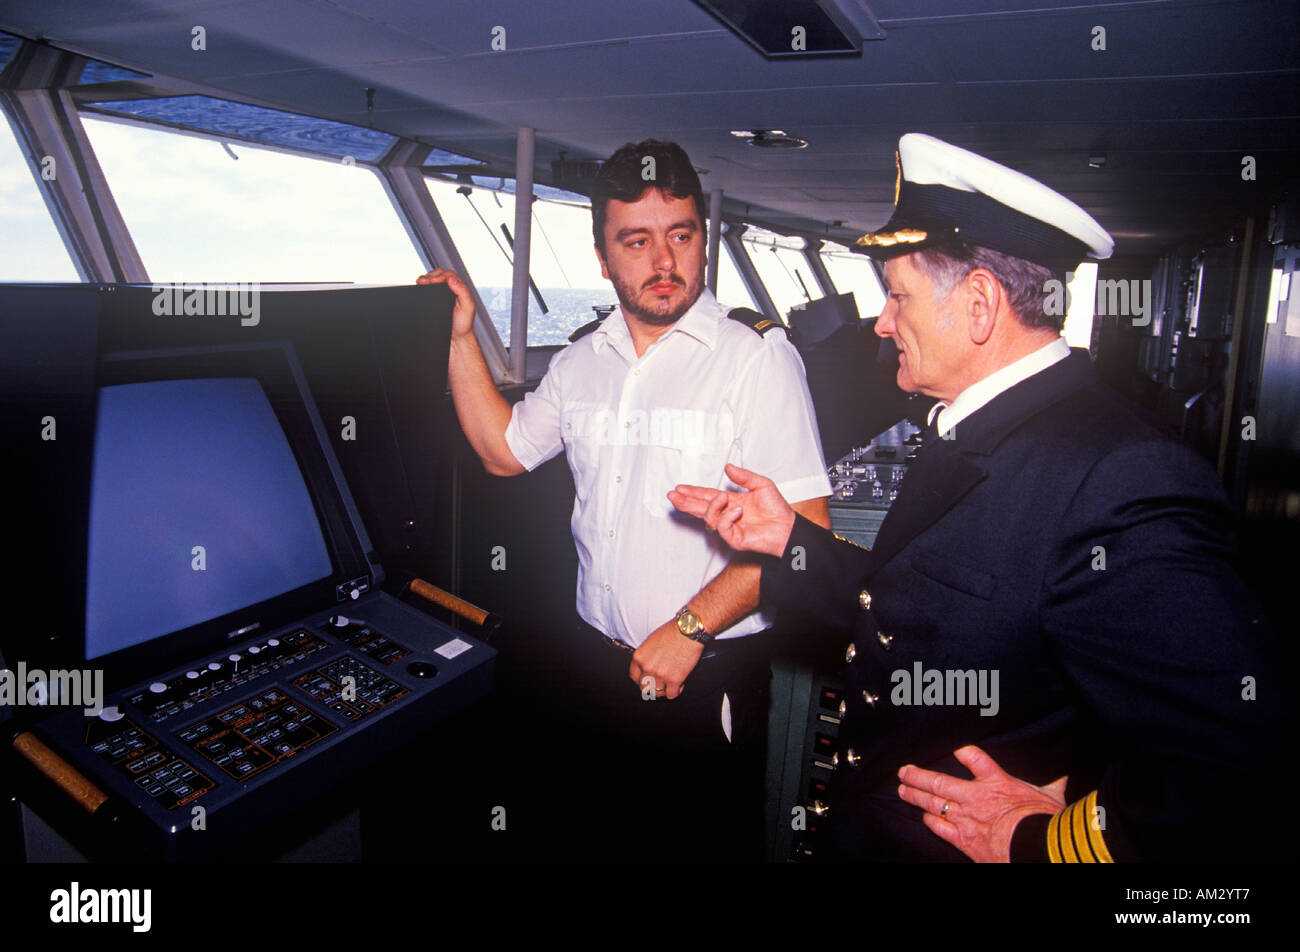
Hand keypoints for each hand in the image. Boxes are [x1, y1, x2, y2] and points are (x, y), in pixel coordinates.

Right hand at [417, 268, 474, 339]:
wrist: (455, 338)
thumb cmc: (463, 324)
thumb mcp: (468, 307)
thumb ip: (463, 292)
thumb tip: (452, 279)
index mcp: (459, 288)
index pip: (449, 275)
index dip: (441, 276)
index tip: (434, 281)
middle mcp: (450, 288)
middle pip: (439, 274)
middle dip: (431, 275)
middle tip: (424, 281)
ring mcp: (441, 293)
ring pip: (432, 279)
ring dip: (425, 278)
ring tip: (420, 282)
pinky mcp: (432, 299)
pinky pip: (426, 288)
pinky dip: (421, 286)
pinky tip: (418, 287)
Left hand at [628, 619, 704, 700]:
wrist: (688, 630)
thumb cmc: (672, 632)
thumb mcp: (651, 641)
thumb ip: (646, 656)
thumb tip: (648, 666)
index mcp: (639, 657)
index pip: (634, 676)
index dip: (641, 680)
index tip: (647, 679)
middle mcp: (647, 667)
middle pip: (644, 687)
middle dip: (652, 687)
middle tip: (660, 683)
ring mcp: (660, 675)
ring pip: (657, 693)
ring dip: (664, 689)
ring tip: (671, 683)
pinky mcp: (674, 680)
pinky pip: (671, 695)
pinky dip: (676, 691)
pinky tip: (680, 684)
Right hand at [667, 463, 795, 557]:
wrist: (788, 527)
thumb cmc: (777, 508)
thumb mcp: (762, 484)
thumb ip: (744, 476)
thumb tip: (727, 467)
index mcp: (731, 502)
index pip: (707, 496)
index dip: (693, 492)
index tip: (679, 488)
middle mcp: (727, 514)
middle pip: (700, 508)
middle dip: (685, 502)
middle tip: (672, 496)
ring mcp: (729, 527)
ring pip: (708, 518)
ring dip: (712, 506)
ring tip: (723, 499)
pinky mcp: (734, 538)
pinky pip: (722, 527)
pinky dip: (726, 517)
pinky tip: (737, 511)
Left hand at [897, 746, 1067, 862]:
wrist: (1037, 848)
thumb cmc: (1046, 820)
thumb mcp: (1052, 797)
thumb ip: (1054, 784)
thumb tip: (1064, 775)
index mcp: (997, 780)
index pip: (973, 757)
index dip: (963, 753)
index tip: (956, 750)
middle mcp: (975, 797)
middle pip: (939, 781)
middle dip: (919, 776)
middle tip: (904, 771)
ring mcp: (966, 818)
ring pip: (933, 803)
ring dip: (915, 796)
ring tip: (902, 789)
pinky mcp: (964, 840)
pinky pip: (940, 828)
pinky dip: (931, 822)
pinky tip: (924, 818)